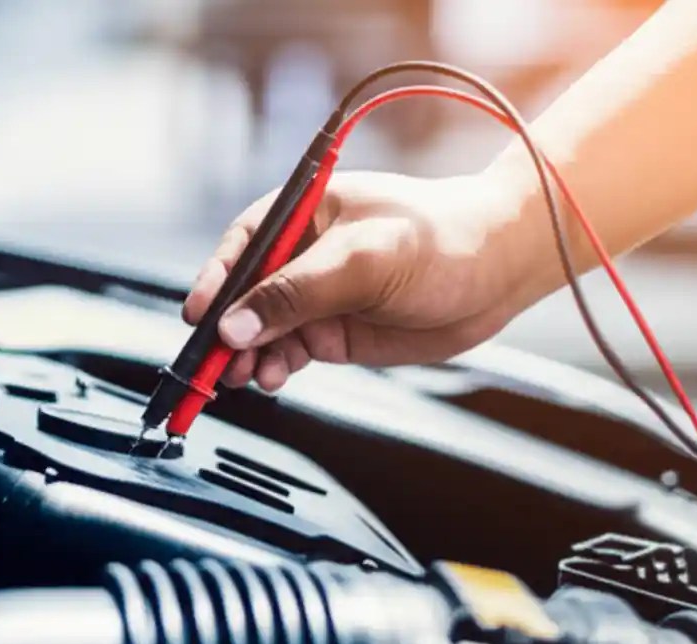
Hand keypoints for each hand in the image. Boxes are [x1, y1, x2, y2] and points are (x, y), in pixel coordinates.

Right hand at [183, 170, 547, 391]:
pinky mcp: (332, 330)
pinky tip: (271, 377)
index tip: (197, 316)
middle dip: (226, 330)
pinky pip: (287, 351)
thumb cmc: (444, 238)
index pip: (241, 246)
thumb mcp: (364, 261)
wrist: (500, 271)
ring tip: (246, 376)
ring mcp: (316, 295)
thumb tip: (237, 326)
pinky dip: (273, 367)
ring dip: (247, 355)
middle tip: (215, 363)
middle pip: (243, 294)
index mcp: (301, 213)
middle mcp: (302, 253)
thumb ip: (296, 294)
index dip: (215, 281)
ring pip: (261, 330)